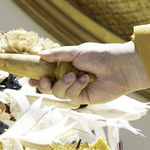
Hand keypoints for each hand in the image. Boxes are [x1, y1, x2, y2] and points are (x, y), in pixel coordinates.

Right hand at [35, 43, 149, 104]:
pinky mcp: (84, 98)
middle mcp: (69, 78)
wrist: (120, 67)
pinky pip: (71, 96)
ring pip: (58, 93)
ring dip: (63, 84)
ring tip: (74, 75)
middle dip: (44, 85)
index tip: (30, 78)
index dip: (37, 77)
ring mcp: (76, 89)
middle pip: (49, 86)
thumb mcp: (77, 51)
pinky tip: (84, 80)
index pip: (47, 72)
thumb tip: (40, 54)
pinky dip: (75, 87)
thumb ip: (58, 54)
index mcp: (66, 65)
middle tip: (44, 80)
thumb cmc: (100, 55)